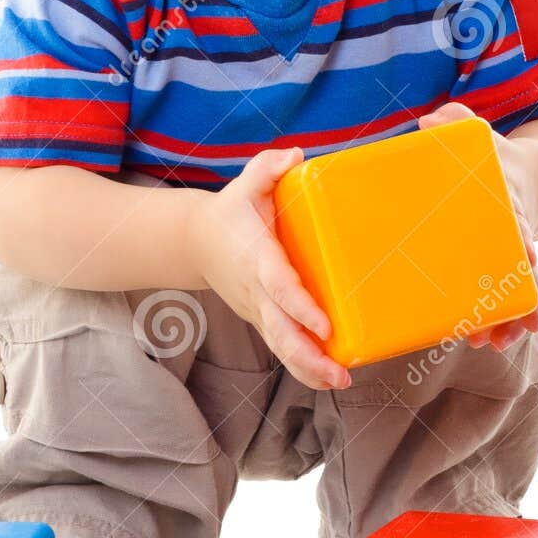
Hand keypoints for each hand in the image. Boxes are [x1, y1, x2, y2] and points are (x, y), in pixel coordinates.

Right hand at [190, 146, 351, 391]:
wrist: (196, 242)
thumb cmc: (231, 211)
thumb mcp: (245, 183)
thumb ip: (268, 167)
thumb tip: (296, 154)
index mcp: (256, 258)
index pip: (279, 286)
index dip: (300, 307)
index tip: (324, 325)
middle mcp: (256, 292)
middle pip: (280, 332)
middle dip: (309, 356)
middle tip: (340, 373)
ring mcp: (258, 310)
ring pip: (281, 348)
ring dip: (309, 369)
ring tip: (341, 383)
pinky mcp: (263, 319)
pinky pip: (282, 348)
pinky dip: (303, 367)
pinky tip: (330, 378)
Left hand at [416, 101, 537, 349]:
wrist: (523, 175)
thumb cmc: (493, 158)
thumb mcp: (478, 136)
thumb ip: (454, 123)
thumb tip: (430, 121)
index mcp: (508, 199)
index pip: (518, 220)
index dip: (522, 239)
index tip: (529, 257)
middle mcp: (515, 231)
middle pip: (525, 266)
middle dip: (525, 294)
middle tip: (522, 319)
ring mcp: (512, 254)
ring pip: (518, 290)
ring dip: (511, 317)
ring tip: (497, 341)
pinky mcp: (504, 270)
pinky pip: (506, 299)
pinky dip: (501, 320)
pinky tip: (489, 341)